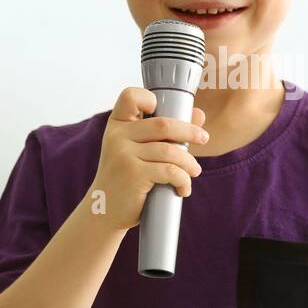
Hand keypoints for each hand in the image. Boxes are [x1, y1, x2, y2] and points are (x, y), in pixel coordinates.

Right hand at [85, 87, 208, 231]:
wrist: (104, 211)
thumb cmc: (126, 178)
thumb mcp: (138, 151)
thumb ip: (164, 133)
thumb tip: (199, 114)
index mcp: (117, 124)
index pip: (130, 96)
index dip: (150, 98)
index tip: (168, 112)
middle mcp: (117, 136)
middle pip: (163, 124)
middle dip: (190, 131)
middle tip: (203, 138)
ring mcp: (123, 154)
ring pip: (170, 151)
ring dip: (189, 162)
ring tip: (194, 171)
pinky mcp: (133, 174)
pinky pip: (170, 171)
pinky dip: (183, 180)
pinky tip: (183, 188)